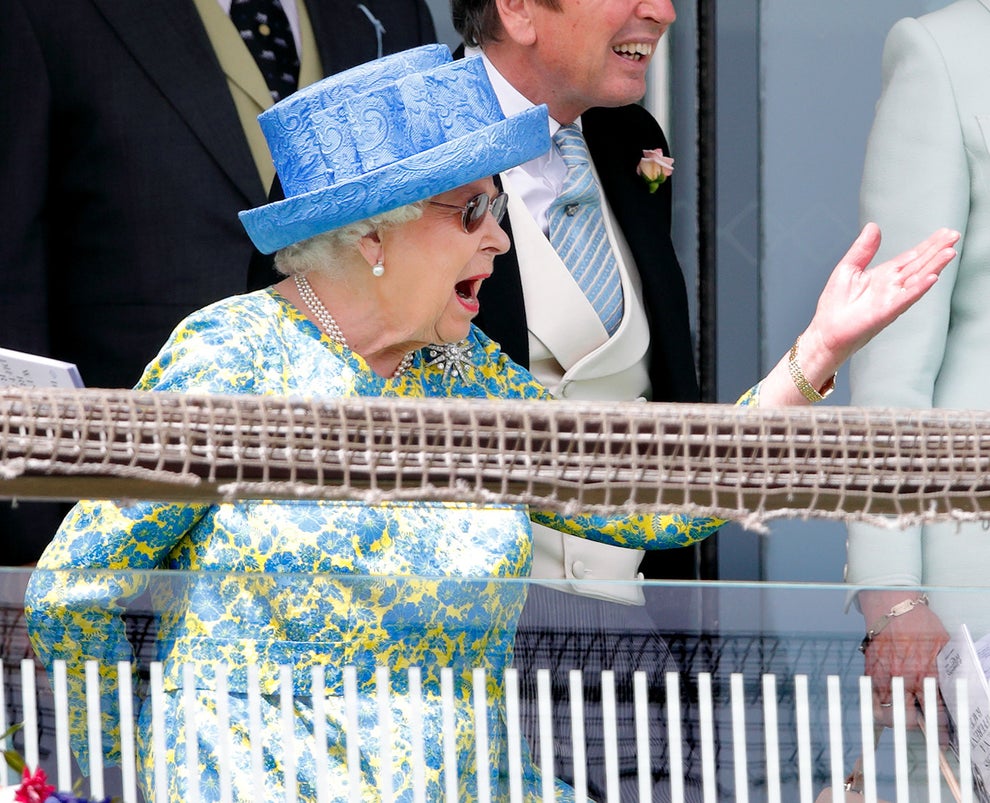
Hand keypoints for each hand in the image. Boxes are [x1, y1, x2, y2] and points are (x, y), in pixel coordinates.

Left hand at [758, 224, 958, 405]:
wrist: (826, 330)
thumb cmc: (835, 304)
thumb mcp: (848, 268)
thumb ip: (863, 249)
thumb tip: (873, 226)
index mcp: (884, 275)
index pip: (911, 257)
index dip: (928, 245)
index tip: (945, 233)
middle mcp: (892, 286)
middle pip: (919, 265)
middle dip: (937, 251)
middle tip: (954, 236)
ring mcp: (891, 299)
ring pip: (917, 279)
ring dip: (934, 266)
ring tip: (949, 252)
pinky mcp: (885, 312)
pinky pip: (905, 298)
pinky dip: (919, 288)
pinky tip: (932, 278)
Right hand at [859, 589, 949, 730]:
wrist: (891, 605)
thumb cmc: (919, 622)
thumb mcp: (942, 646)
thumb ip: (946, 670)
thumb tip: (952, 690)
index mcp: (926, 673)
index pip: (934, 710)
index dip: (940, 728)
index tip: (943, 737)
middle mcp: (903, 677)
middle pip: (905, 719)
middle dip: (915, 728)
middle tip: (922, 727)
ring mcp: (884, 675)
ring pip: (884, 712)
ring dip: (894, 720)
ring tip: (902, 720)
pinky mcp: (870, 669)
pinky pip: (872, 698)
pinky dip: (878, 706)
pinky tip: (886, 707)